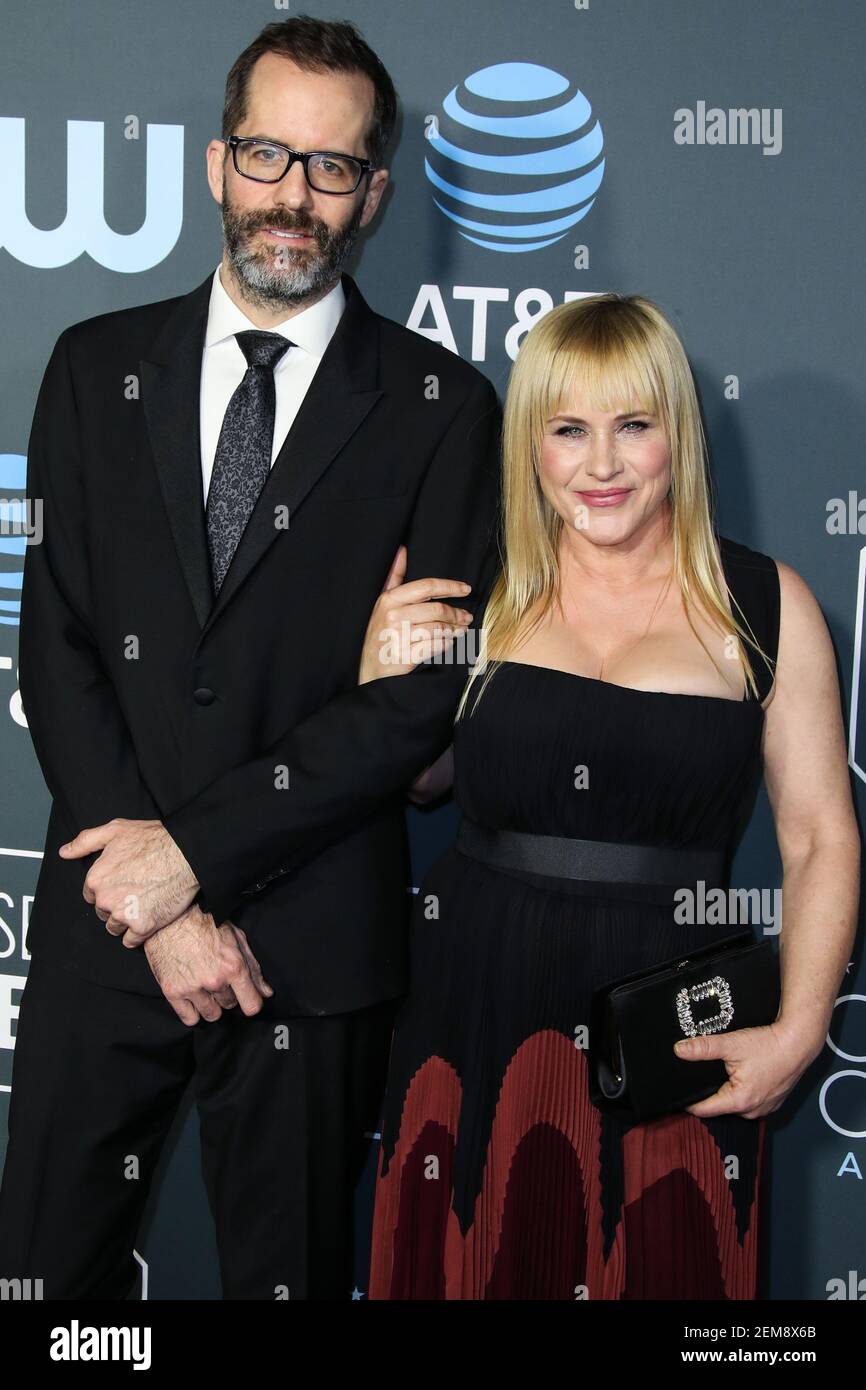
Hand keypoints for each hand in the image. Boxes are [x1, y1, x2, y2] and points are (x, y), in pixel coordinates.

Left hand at [58, 817, 197, 945]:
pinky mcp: (142, 927)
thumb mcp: (116, 830)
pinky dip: (139, 933)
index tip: (124, 883)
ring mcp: (123, 915)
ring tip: (145, 904)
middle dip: (116, 905)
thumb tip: (65, 852)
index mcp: (95, 878)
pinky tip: (150, 917)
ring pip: (115, 928)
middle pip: (103, 912)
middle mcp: (105, 899)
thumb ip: (86, 841)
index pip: (92, 895)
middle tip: (137, 892)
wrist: (187, 854)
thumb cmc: (154, 840)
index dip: (108, 889)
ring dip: (126, 920)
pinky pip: (131, 941)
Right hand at [144, 904, 273, 1025]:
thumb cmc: (206, 924)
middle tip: (219, 978)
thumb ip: (253, 968)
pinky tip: (193, 997)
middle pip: (230, 1005)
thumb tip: (266, 992)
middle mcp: (215, 980)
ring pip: (212, 1014)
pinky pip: (190, 1018)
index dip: (252, 1002)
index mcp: (233, 966)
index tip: (248, 999)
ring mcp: (193, 988)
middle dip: (228, 994)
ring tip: (205, 986)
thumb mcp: (237, 939)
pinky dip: (193, 1011)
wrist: (171, 918)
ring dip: (211, 1004)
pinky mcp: (173, 992)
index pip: (252, 1005)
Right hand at [358, 544, 474, 683]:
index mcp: (389, 600)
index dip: (449, 586)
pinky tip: (449, 641)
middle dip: (456, 613)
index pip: (426, 587)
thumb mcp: (382, 603)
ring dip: (455, 629)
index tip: (466, 588)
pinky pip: (435, 646)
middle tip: (466, 616)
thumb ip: (394, 577)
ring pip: (438, 628)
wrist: (369, 669)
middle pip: (437, 610)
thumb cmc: (379, 633)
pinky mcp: (405, 657)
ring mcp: (398, 637)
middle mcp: (392, 617)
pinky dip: (446, 643)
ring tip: (461, 629)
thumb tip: (402, 550)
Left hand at [674, 1019, 823, 1118]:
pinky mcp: (773, 1103)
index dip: (689, 1101)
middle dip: (711, 1091)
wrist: (798, 1043)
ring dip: (730, 1090)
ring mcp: (764, 1108)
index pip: (703, 1110)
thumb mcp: (731, 1044)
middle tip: (708, 1072)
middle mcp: (752, 1111)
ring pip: (736, 1103)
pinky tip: (747, 1073)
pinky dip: (745, 1090)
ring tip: (731, 1070)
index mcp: (739, 1101)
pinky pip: (751, 1100)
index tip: (680, 1093)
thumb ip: (703, 1048)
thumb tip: (680, 1050)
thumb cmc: (770, 1046)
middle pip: (720, 1106)